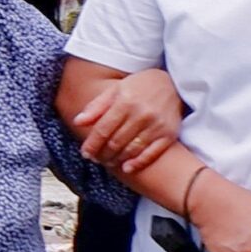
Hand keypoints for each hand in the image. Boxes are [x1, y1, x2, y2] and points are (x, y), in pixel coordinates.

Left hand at [69, 68, 185, 172]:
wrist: (173, 84)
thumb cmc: (140, 86)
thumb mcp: (116, 90)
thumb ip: (96, 106)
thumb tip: (78, 122)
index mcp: (125, 101)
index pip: (103, 129)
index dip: (92, 144)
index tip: (85, 153)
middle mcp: (141, 114)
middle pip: (115, 142)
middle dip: (102, 154)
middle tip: (96, 159)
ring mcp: (156, 125)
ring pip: (131, 150)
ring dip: (116, 160)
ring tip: (109, 162)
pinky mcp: (169, 134)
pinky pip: (151, 154)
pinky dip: (138, 163)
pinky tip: (127, 168)